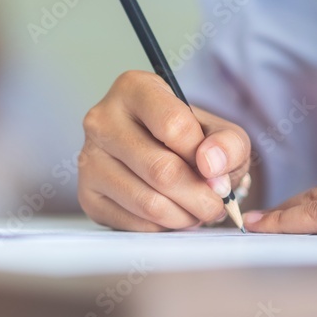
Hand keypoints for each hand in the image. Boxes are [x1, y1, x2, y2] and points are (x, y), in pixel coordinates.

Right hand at [78, 71, 250, 230]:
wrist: (158, 154)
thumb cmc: (188, 138)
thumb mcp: (220, 131)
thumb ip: (228, 143)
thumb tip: (211, 165)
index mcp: (134, 89)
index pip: (174, 126)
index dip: (205, 158)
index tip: (218, 174)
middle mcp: (103, 119)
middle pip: (161, 170)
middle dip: (200, 197)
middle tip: (216, 205)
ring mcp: (89, 158)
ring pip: (148, 202)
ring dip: (184, 216)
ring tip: (197, 211)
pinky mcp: (87, 195)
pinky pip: (134, 223)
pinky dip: (163, 227)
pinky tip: (172, 214)